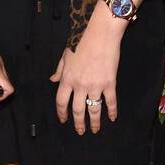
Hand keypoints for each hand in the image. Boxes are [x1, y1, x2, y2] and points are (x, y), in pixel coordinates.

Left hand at [51, 8, 123, 135]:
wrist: (101, 34)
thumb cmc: (82, 41)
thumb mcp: (66, 55)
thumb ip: (60, 70)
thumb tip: (53, 79)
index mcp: (67, 78)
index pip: (61, 101)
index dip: (62, 113)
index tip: (64, 120)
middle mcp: (80, 85)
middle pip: (77, 110)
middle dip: (78, 123)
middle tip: (80, 131)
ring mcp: (95, 86)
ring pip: (93, 110)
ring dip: (94, 122)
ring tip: (94, 130)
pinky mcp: (109, 83)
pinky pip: (110, 102)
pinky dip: (112, 111)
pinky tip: (112, 118)